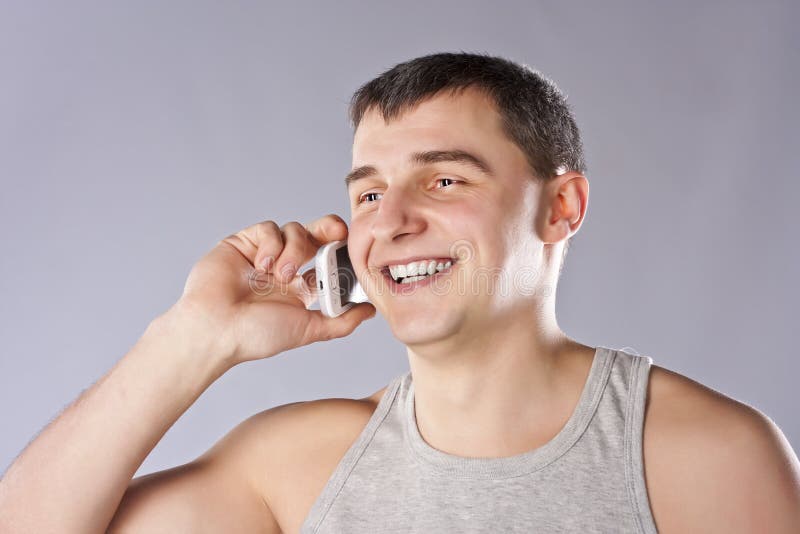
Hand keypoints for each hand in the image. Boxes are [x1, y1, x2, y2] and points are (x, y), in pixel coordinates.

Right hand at [169, 214, 375, 367]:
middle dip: (329, 229)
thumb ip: (341, 322)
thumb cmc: (256, 335)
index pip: (328, 260)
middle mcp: (283, 268)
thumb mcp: (308, 329)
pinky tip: (262, 266)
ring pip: (293, 230)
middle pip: (314, 235)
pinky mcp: (243, 242)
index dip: (341, 252)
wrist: (215, 329)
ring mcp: (263, 254)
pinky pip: (268, 228)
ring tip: (281, 274)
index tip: (352, 251)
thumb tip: (371, 312)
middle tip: (337, 231)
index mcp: (299, 288)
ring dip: (294, 249)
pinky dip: (270, 244)